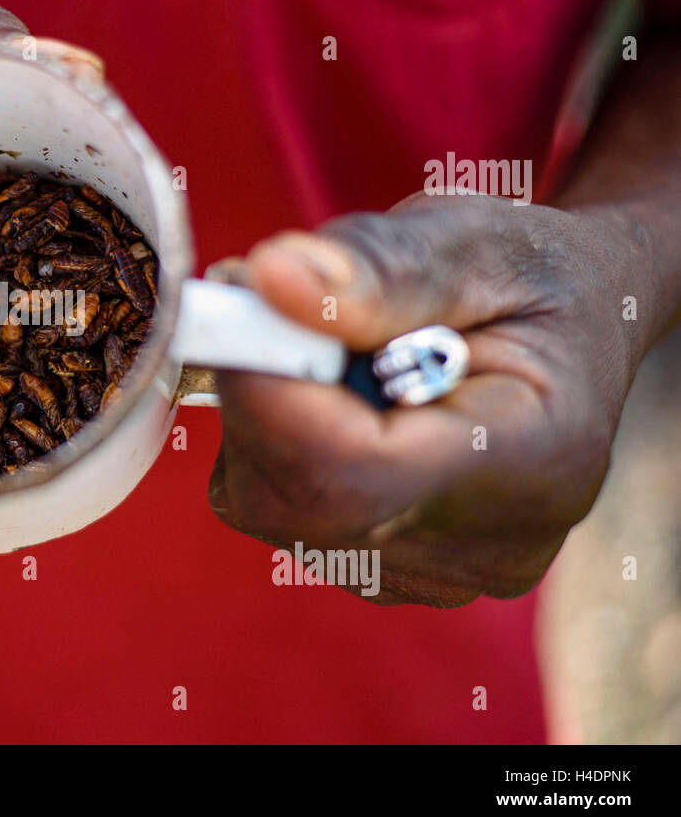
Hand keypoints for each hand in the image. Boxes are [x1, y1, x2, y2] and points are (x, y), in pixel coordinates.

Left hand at [207, 191, 638, 605]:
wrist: (569, 330)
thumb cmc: (526, 279)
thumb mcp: (475, 242)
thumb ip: (379, 265)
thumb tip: (268, 280)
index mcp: (533, 462)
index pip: (351, 474)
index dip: (267, 388)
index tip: (247, 294)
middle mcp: (484, 547)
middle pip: (296, 497)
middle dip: (258, 386)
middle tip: (273, 299)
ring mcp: (433, 574)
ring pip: (271, 501)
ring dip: (267, 409)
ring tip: (330, 348)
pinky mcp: (386, 571)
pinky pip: (279, 507)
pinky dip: (279, 440)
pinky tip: (335, 398)